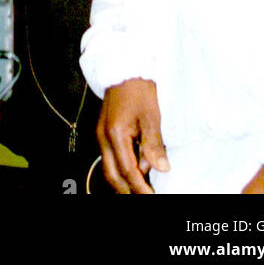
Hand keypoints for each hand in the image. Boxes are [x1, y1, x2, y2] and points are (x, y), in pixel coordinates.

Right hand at [97, 77, 169, 193]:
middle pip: (112, 175)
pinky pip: (111, 156)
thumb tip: (161, 169)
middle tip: (145, 196)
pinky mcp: (105, 131)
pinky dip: (122, 167)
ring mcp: (101, 134)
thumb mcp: (151, 116)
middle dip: (127, 190)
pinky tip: (137, 169)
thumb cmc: (139, 89)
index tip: (152, 196)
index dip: (140, 187)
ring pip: (110, 167)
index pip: (127, 170)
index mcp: (114, 134)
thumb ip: (154, 145)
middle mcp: (103, 137)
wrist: (125, 68)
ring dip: (125, 180)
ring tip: (143, 186)